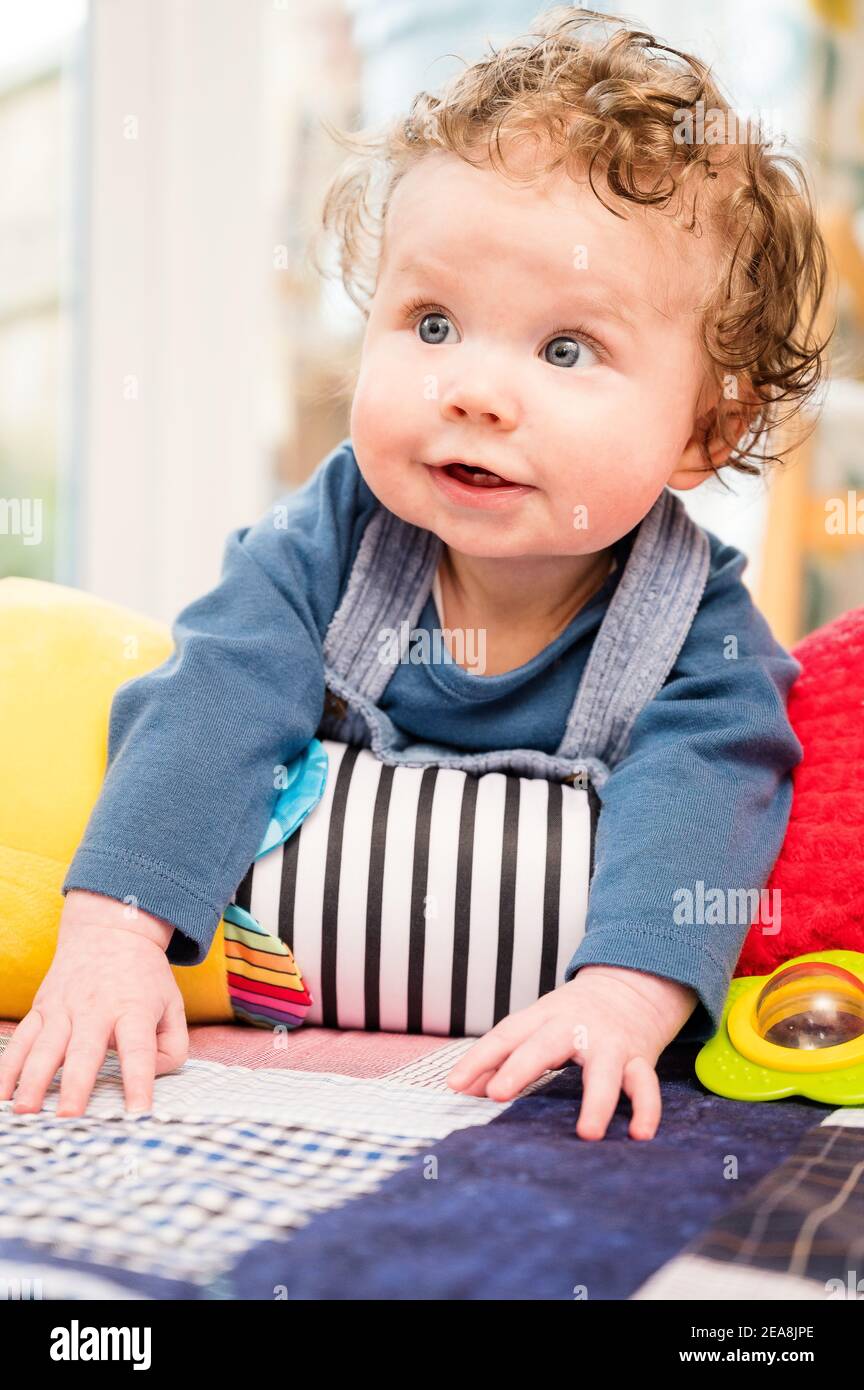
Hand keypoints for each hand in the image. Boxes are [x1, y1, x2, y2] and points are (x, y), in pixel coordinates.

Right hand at [0, 890, 188, 1117]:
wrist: (110, 930)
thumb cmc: (145, 977)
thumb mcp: (173, 1004)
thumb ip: (172, 1046)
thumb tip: (150, 1079)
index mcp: (134, 1009)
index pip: (138, 1051)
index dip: (138, 1083)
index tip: (137, 1114)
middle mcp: (96, 1009)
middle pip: (84, 1051)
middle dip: (75, 1086)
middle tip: (69, 1118)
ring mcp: (64, 1007)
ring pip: (45, 1047)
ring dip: (33, 1080)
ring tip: (26, 1111)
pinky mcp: (42, 1008)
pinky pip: (22, 1039)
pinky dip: (9, 1066)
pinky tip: (3, 1092)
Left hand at [445, 965, 697, 1140]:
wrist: (631, 984)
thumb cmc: (572, 1016)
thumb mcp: (535, 1026)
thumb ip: (500, 1058)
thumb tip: (460, 1088)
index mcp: (544, 1017)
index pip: (506, 1034)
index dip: (479, 1058)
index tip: (455, 1084)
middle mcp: (575, 1027)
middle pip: (545, 1044)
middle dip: (521, 1067)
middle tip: (497, 1094)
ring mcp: (610, 1043)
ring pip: (605, 1071)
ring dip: (597, 1102)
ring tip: (587, 1134)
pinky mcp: (639, 1059)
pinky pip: (645, 1085)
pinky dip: (646, 1109)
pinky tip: (639, 1135)